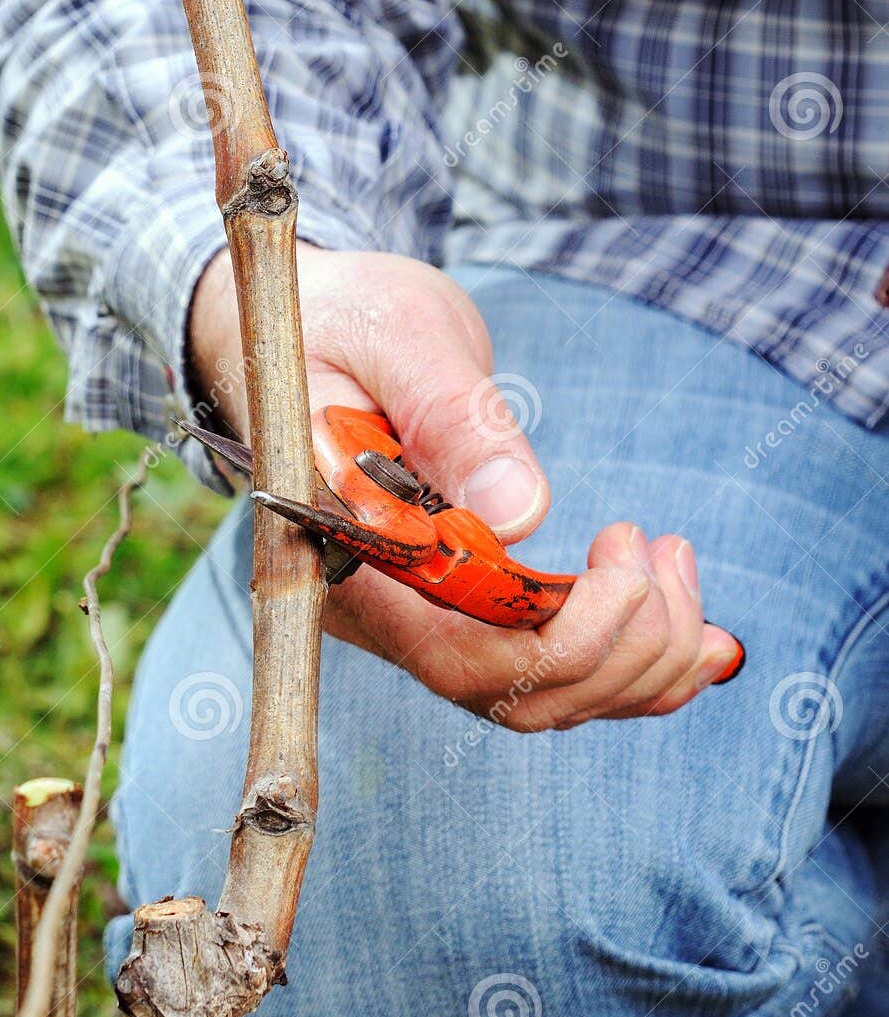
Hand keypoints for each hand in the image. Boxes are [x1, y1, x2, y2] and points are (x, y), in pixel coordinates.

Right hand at [189, 243, 739, 730]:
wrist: (318, 324)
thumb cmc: (342, 319)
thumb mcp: (397, 338)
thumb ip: (450, 420)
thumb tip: (520, 514)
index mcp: (352, 557)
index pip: (459, 657)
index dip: (558, 643)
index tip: (621, 559)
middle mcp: (389, 610)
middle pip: (515, 695)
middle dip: (620, 649)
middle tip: (661, 549)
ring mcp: (429, 614)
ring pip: (546, 697)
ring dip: (641, 658)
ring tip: (677, 562)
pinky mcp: (469, 601)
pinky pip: (556, 670)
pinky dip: (636, 664)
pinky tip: (700, 638)